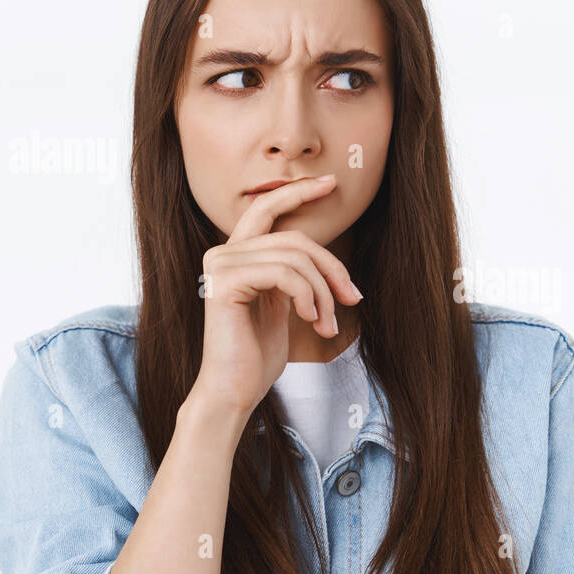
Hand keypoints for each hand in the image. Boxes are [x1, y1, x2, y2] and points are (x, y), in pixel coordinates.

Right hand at [189, 174, 362, 417]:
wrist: (234, 390)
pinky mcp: (225, 283)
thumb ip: (295, 275)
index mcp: (237, 254)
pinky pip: (284, 274)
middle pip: (294, 238)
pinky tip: (311, 321)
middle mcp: (223, 252)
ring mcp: (220, 265)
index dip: (299, 191)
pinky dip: (307, 297)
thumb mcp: (285, 305)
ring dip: (323, 294)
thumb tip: (331, 261)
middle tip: (352, 298)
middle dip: (332, 267)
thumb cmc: (259, 353)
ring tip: (327, 326)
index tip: (332, 183)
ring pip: (295, 258)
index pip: (268, 208)